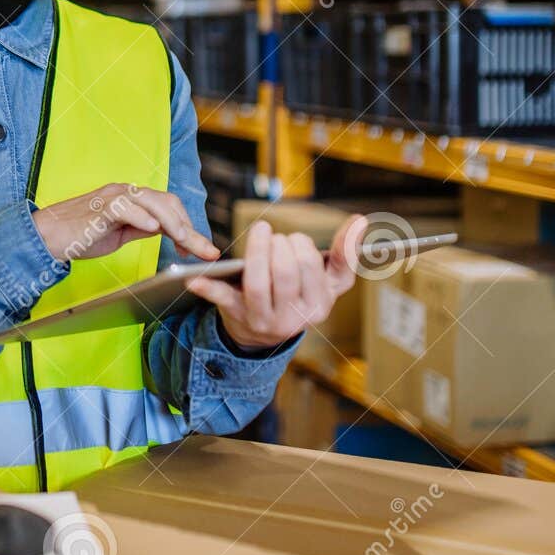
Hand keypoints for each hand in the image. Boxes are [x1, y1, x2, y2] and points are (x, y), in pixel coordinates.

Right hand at [32, 182, 221, 264]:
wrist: (47, 236)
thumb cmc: (80, 235)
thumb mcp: (119, 232)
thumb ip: (141, 228)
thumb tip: (166, 231)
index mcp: (132, 199)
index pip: (168, 206)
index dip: (188, 226)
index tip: (201, 249)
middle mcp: (125, 193)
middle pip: (167, 202)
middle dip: (188, 227)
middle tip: (202, 251)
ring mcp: (113, 197)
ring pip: (152, 202)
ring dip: (173, 223)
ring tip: (185, 241)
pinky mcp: (99, 207)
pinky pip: (124, 206)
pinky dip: (140, 216)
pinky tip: (153, 228)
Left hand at [184, 214, 366, 350]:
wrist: (264, 334)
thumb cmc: (299, 295)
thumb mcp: (328, 281)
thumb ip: (346, 253)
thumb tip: (361, 220)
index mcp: (320, 306)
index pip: (312, 270)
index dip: (301, 248)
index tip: (295, 238)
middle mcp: (294, 318)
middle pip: (285, 274)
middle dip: (279, 246)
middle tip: (273, 235)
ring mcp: (264, 320)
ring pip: (258, 284)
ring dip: (256, 253)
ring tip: (260, 233)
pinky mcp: (237, 317)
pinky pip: (222, 300)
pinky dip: (207, 287)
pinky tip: (194, 276)